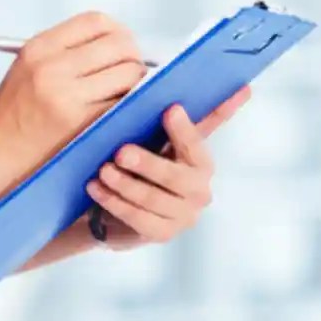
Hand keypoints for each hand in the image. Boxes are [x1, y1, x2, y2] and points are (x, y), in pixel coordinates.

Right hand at [0, 12, 146, 201]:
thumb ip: (64, 53)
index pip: (96, 22)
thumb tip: (116, 46)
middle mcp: (52, 67)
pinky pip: (122, 104)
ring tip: (125, 95)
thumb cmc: (7, 118)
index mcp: (38, 48)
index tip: (121, 48)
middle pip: (119, 44)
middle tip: (131, 74)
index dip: (117, 32)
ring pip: (128, 74)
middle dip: (134, 58)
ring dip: (136, 84)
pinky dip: (129, 106)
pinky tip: (120, 114)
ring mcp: (67, 96)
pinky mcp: (80, 125)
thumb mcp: (26, 69)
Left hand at [85, 86, 251, 250]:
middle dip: (149, 163)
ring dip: (125, 184)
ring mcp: (183, 216)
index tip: (170, 110)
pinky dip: (114, 202)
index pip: (198, 144)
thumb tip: (225, 86)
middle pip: (177, 177)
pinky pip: (137, 218)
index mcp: (201, 162)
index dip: (186, 129)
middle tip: (121, 151)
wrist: (120, 210)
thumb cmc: (141, 165)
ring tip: (103, 171)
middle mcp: (200, 190)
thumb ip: (176, 120)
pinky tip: (95, 188)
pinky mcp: (163, 234)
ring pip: (153, 199)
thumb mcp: (155, 141)